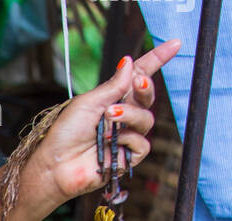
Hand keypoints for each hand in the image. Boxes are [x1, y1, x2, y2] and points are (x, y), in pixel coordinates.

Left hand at [27, 39, 181, 205]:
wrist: (56, 165)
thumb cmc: (66, 133)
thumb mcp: (88, 102)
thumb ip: (112, 85)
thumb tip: (129, 61)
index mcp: (112, 97)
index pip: (139, 75)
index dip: (157, 59)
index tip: (175, 44)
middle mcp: (122, 115)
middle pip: (147, 96)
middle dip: (146, 87)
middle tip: (138, 83)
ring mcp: (126, 136)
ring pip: (146, 119)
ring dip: (129, 115)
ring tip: (108, 118)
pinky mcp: (127, 157)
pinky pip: (142, 144)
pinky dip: (127, 139)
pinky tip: (110, 141)